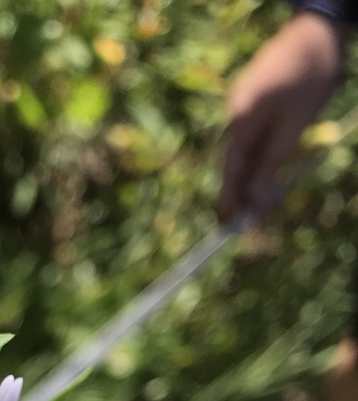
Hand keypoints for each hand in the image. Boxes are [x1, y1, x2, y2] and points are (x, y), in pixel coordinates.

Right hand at [219, 12, 344, 221]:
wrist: (317, 31)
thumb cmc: (310, 75)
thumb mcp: (295, 126)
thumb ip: (272, 164)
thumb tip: (256, 201)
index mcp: (241, 119)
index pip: (231, 169)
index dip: (229, 200)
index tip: (226, 227)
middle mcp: (235, 114)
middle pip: (234, 163)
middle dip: (239, 194)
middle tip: (242, 225)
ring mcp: (242, 107)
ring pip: (243, 153)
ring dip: (249, 180)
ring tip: (255, 208)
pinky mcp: (252, 103)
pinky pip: (250, 140)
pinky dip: (256, 161)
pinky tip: (262, 176)